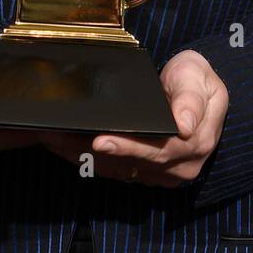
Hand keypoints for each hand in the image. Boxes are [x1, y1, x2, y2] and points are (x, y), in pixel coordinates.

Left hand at [37, 50, 227, 186]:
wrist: (198, 88)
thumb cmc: (196, 78)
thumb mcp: (198, 78)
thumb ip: (191, 99)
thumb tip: (185, 126)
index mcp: (196, 143)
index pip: (157, 151)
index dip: (127, 148)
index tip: (100, 141)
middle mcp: (181, 166)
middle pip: (132, 164)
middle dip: (93, 153)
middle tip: (61, 138)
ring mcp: (163, 174)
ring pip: (119, 170)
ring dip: (84, 158)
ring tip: (55, 139)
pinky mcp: (147, 174)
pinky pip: (116, 171)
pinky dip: (89, 161)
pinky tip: (65, 147)